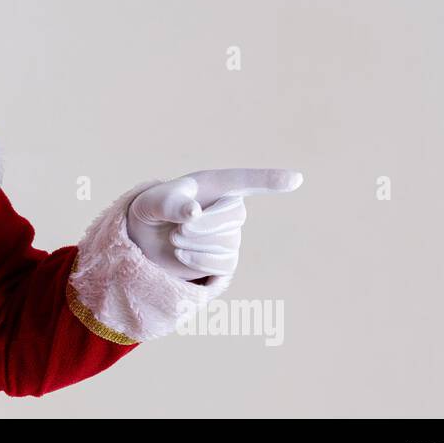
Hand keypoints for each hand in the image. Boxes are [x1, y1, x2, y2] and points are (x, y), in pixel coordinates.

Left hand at [125, 168, 302, 280]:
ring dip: (193, 245)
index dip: (270, 179)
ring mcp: (233, 234)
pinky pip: (223, 264)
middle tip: (176, 230)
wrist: (147, 240)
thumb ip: (170, 204)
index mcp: (217, 184)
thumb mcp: (151, 203)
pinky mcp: (227, 258)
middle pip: (232, 218)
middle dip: (200, 227)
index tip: (296, 179)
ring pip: (226, 243)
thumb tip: (194, 212)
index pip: (247, 181)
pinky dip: (198, 262)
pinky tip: (183, 254)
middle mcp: (231, 207)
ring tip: (175, 239)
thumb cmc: (152, 211)